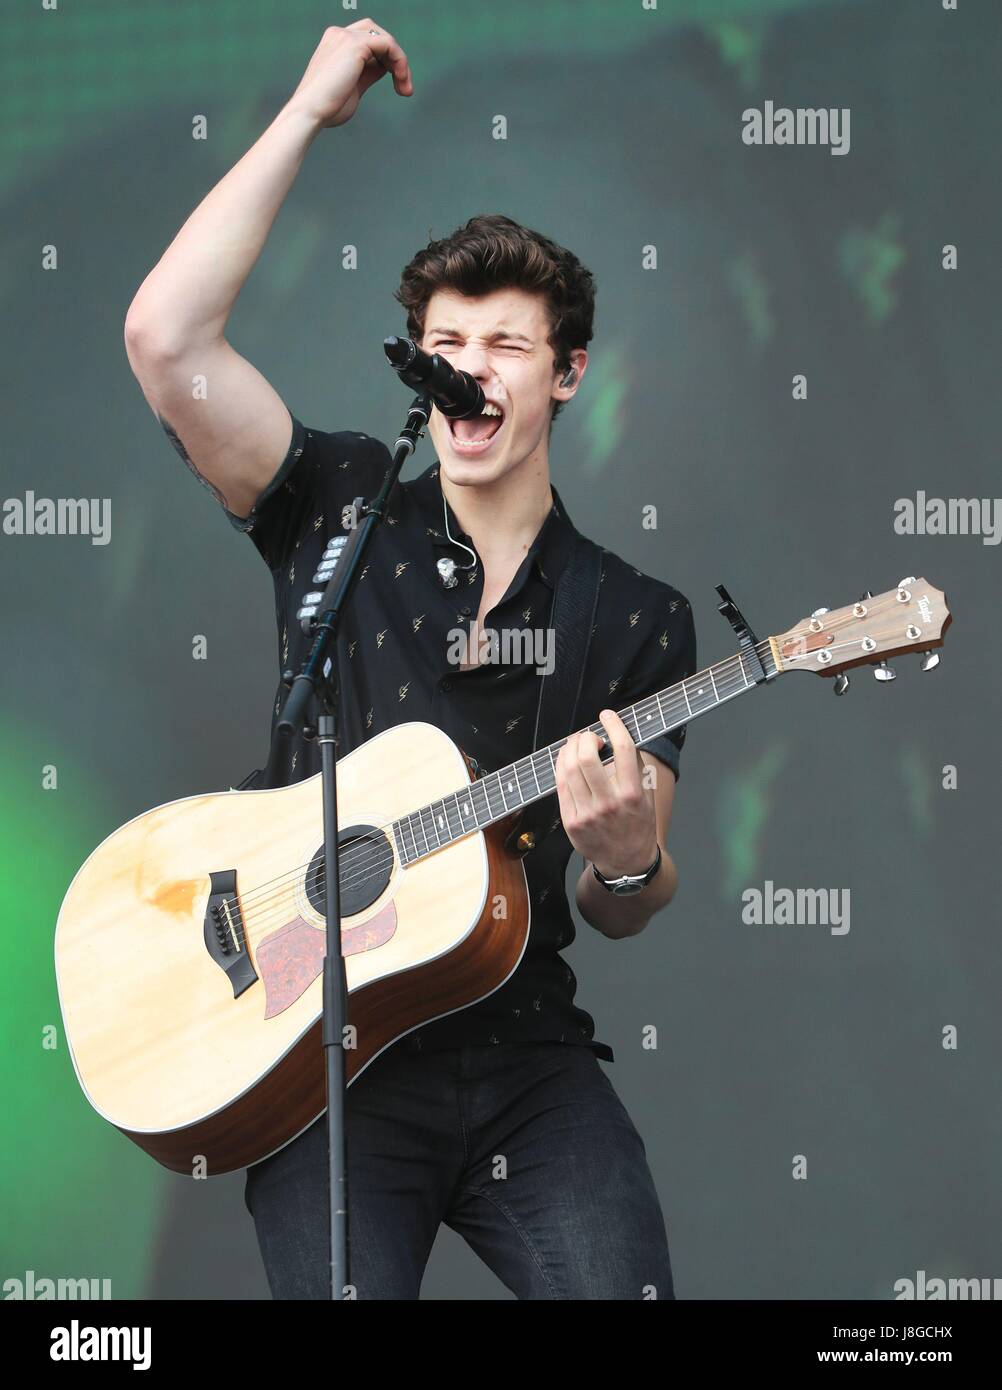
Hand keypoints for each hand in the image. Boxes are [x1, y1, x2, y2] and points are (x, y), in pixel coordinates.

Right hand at [288, 20, 412, 129]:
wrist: (310, 112)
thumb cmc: (327, 108)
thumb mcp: (353, 86)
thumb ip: (367, 73)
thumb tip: (385, 68)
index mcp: (334, 43)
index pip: (367, 40)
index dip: (384, 59)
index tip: (395, 83)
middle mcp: (338, 34)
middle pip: (377, 33)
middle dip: (393, 57)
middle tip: (403, 85)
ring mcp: (346, 36)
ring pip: (385, 39)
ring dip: (401, 63)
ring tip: (405, 88)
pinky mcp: (356, 45)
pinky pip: (389, 44)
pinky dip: (400, 61)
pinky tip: (401, 81)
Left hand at [554, 709, 658, 878]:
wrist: (626, 863)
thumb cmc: (638, 825)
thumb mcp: (647, 796)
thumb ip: (635, 768)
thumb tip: (618, 736)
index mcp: (633, 794)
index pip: (623, 749)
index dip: (614, 725)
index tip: (607, 715)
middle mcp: (609, 804)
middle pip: (587, 758)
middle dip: (585, 738)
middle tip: (589, 735)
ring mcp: (587, 814)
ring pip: (569, 770)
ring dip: (569, 749)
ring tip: (576, 745)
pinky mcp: (571, 822)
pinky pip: (560, 786)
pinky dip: (561, 766)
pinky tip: (567, 761)